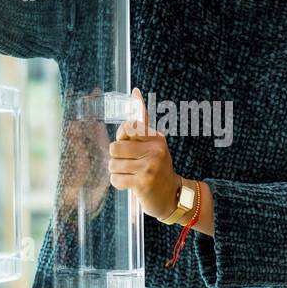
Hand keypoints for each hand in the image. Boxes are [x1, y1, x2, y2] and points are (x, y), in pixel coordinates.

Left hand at [108, 87, 181, 220]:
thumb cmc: (157, 169)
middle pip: (115, 147)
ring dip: (118, 172)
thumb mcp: (153, 145)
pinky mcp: (142, 183)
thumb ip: (141, 123)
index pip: (128, 127)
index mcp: (156, 138)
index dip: (122, 138)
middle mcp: (155, 150)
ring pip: (113, 165)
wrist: (173, 197)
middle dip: (117, 158)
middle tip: (130, 165)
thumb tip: (135, 91)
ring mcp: (149, 167)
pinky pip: (116, 179)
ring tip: (131, 175)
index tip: (130, 145)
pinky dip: (119, 184)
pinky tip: (131, 185)